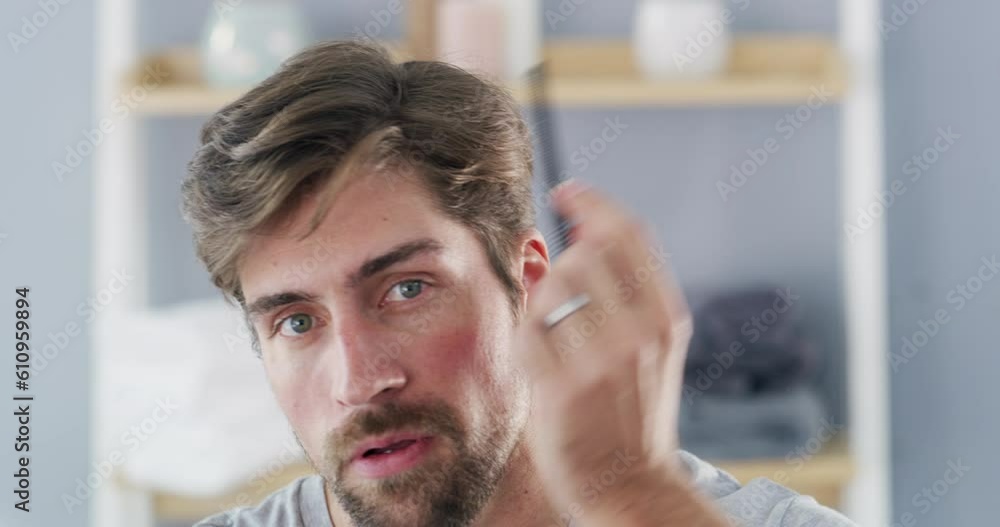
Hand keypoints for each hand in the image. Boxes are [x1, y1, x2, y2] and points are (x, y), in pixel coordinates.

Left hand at [514, 181, 725, 525]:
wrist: (632, 486)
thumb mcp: (648, 347)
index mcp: (666, 317)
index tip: (568, 192)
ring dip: (543, 303)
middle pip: (586, 253)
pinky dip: (528, 337)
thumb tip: (573, 237)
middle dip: (565, 263)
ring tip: (556, 336)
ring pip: (551, 288)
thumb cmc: (633, 412)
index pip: (630, 233)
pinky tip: (542, 362)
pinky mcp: (561, 387)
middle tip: (562, 293)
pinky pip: (528, 330)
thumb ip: (621, 293)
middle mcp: (640, 333)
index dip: (594, 204)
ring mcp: (600, 361)